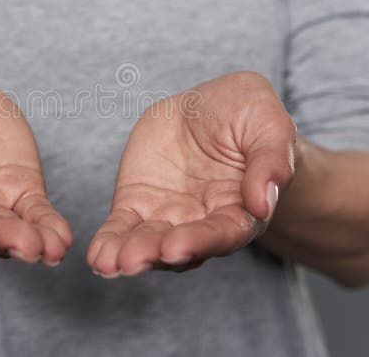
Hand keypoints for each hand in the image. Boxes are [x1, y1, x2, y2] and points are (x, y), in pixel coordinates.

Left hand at [87, 71, 295, 276]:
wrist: (211, 104)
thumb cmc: (250, 115)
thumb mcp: (269, 124)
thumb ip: (271, 162)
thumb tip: (263, 202)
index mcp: (242, 209)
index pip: (224, 233)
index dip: (201, 241)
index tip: (177, 246)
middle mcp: (204, 221)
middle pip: (181, 246)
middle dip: (156, 254)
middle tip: (133, 260)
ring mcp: (169, 215)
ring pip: (148, 242)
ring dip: (129, 254)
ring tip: (109, 263)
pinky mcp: (139, 203)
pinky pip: (123, 227)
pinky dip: (109, 242)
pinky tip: (98, 256)